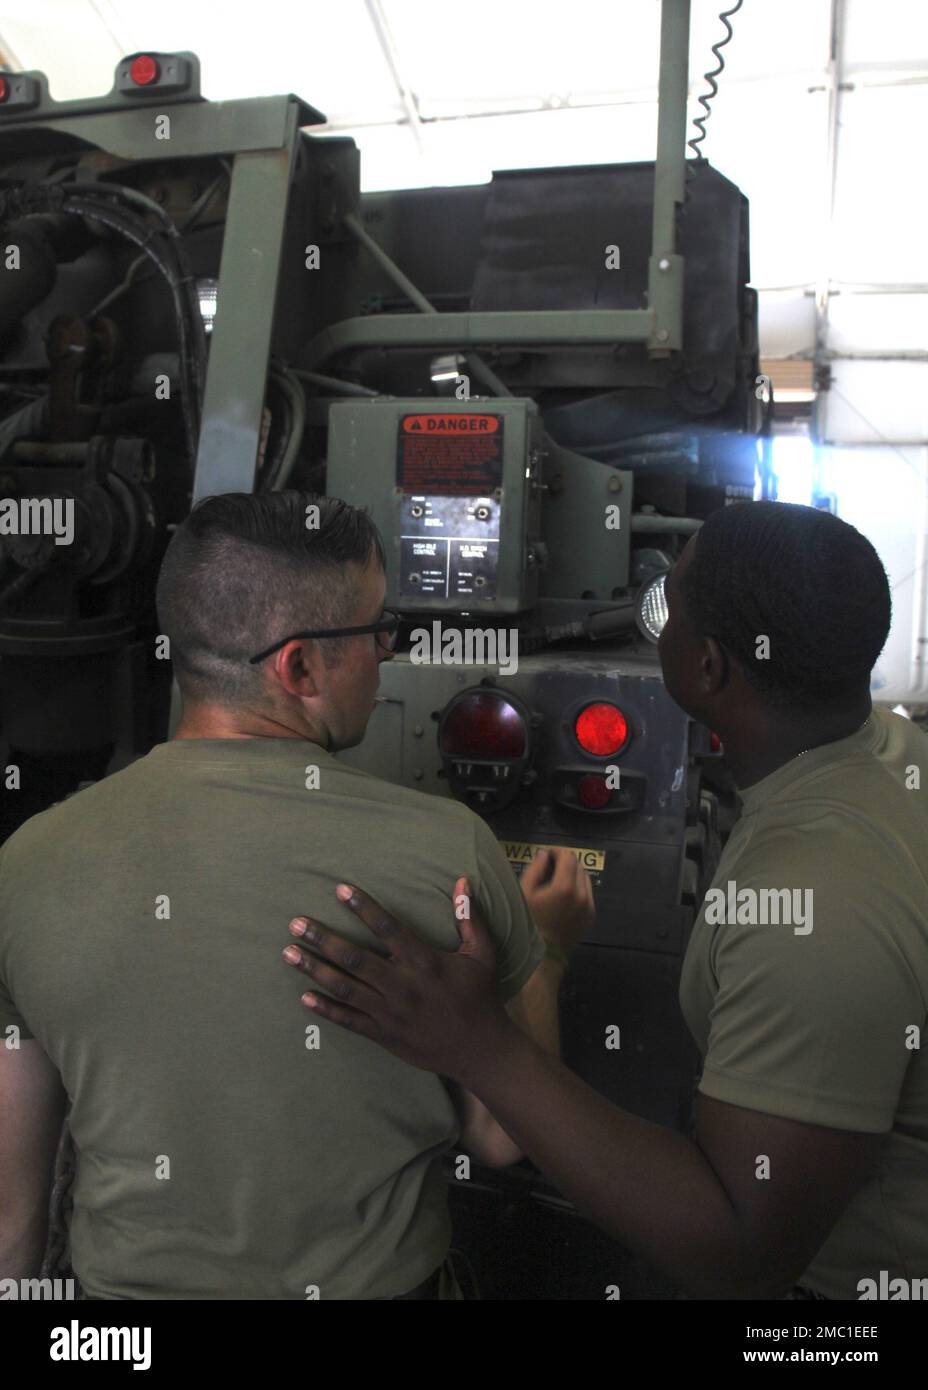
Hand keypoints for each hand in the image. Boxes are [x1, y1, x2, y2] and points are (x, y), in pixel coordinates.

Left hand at [281, 877, 514, 1082]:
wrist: (481, 1051)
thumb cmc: (481, 997)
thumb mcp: (483, 955)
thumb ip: (470, 918)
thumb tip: (463, 880)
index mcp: (424, 962)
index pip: (388, 928)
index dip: (363, 907)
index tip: (340, 890)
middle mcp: (402, 985)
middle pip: (355, 957)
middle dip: (322, 939)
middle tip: (296, 923)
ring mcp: (390, 1012)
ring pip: (345, 988)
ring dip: (314, 969)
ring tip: (289, 953)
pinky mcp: (384, 1035)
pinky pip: (349, 1020)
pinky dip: (325, 1009)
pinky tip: (304, 996)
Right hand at [519, 848, 594, 955]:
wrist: (542, 956)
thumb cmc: (527, 922)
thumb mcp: (524, 893)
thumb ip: (535, 869)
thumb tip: (544, 854)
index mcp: (565, 887)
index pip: (568, 856)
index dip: (557, 851)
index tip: (546, 855)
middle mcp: (582, 895)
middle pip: (578, 865)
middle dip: (565, 862)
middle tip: (550, 866)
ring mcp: (589, 906)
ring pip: (585, 879)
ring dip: (573, 875)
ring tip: (557, 881)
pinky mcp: (591, 916)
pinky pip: (587, 894)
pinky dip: (578, 889)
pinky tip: (564, 896)